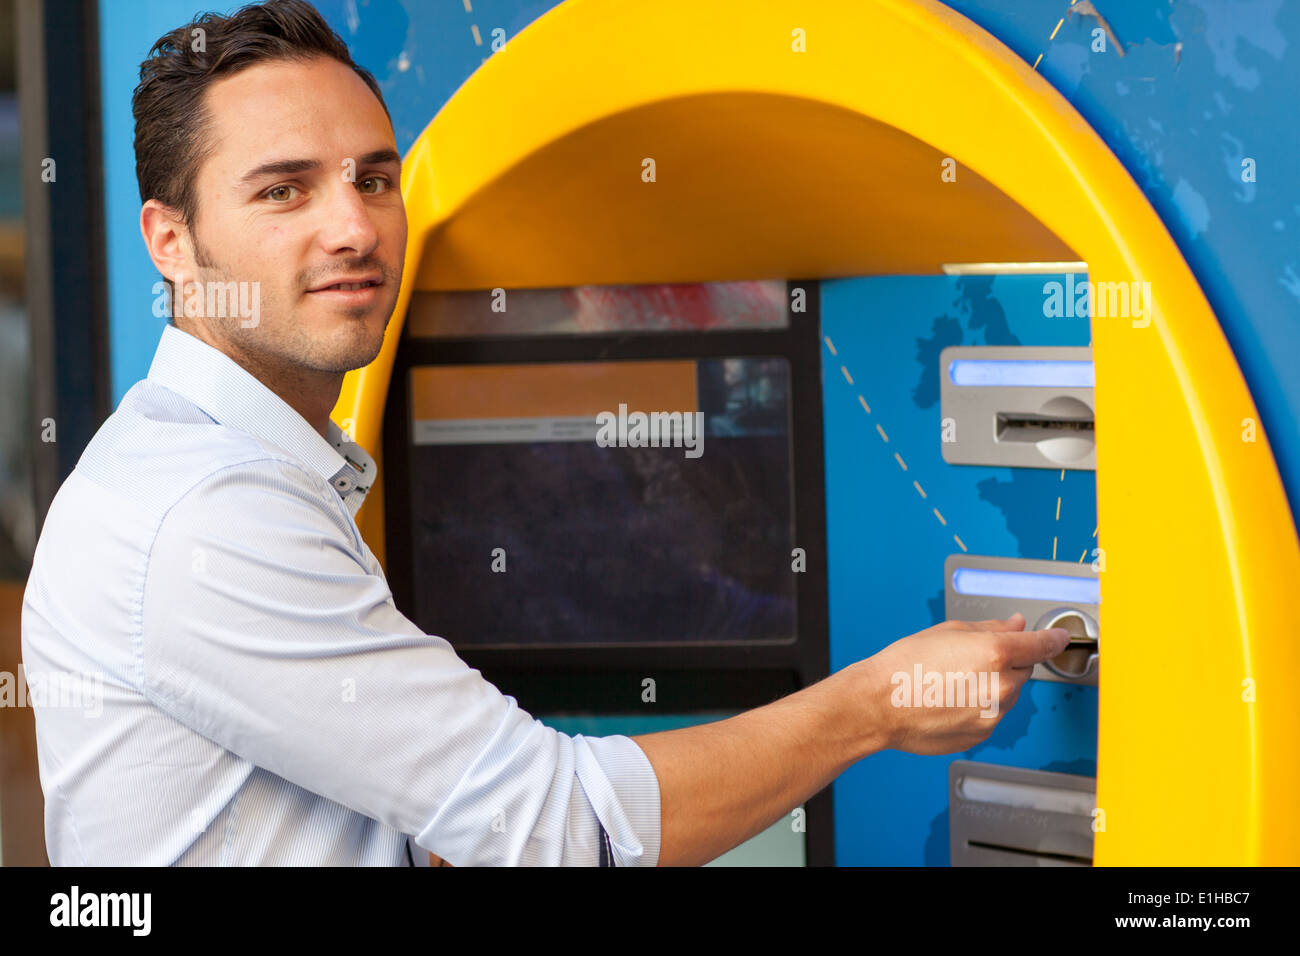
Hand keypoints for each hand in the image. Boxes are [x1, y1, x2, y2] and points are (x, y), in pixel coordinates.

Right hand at [858, 613, 1069, 755]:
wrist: (880, 704)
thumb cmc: (906, 665)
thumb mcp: (949, 631)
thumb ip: (991, 628)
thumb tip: (1017, 626)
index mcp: (995, 653)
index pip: (1040, 645)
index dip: (1053, 639)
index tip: (1059, 637)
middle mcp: (1001, 686)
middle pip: (1022, 670)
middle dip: (1006, 662)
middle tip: (970, 659)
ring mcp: (993, 714)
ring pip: (1007, 695)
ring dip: (992, 685)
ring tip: (952, 681)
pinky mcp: (982, 734)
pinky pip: (992, 715)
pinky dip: (979, 706)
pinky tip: (949, 699)